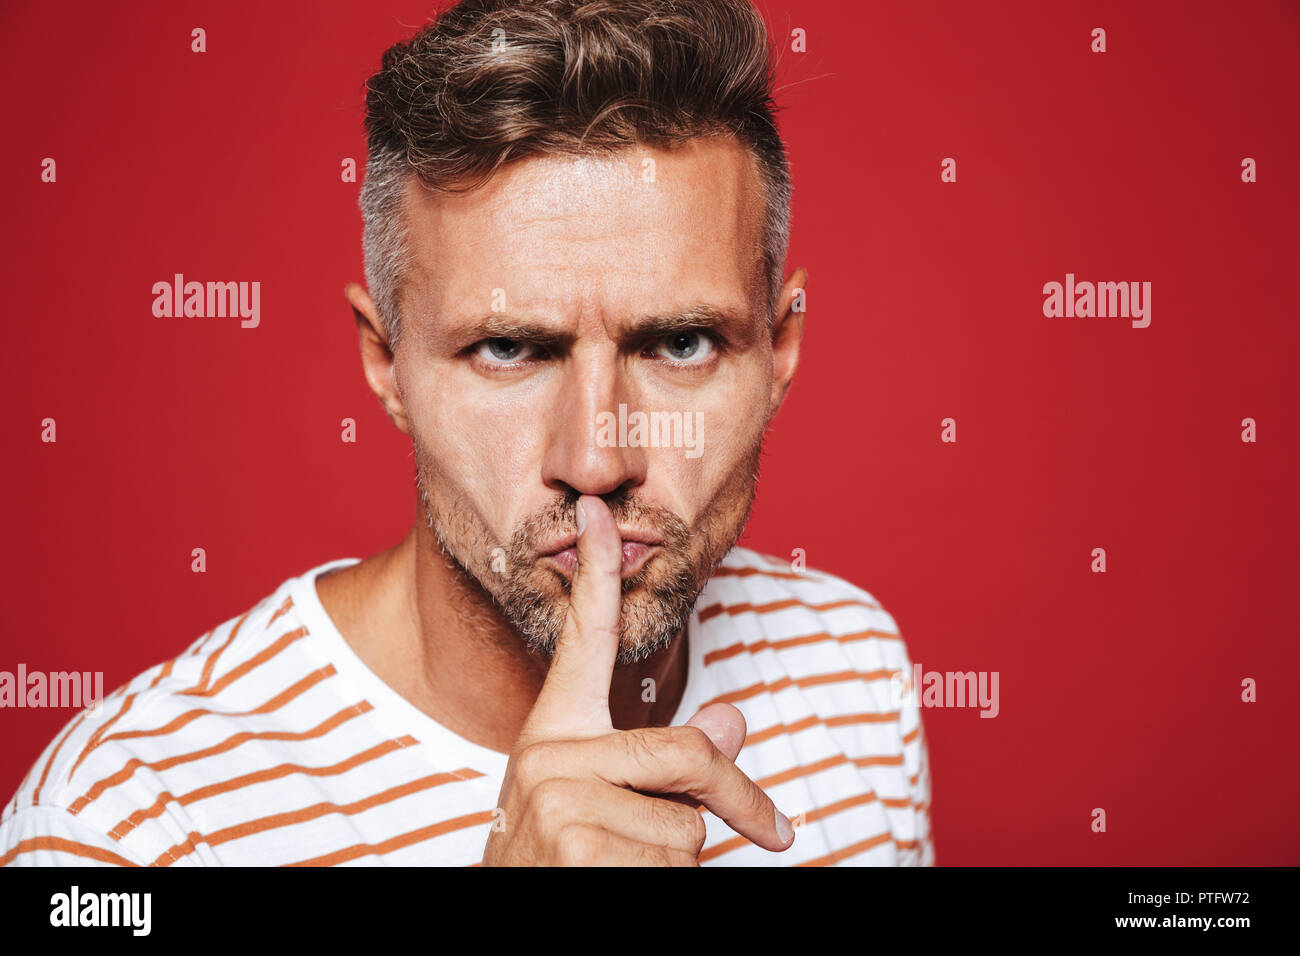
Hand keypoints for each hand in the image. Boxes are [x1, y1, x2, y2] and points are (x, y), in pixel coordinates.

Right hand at [481, 494, 795, 865]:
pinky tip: (618, 887)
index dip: (594, 572)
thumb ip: (668, 760)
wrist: (508, 921)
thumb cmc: (563, 862)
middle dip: (742, 799)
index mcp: (554, 731)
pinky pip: (678, 863)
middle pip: (689, 753)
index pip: (581, 639)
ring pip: (690, 824)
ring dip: (680, 858)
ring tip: (624, 869)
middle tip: (779, 834)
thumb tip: (733, 719)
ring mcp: (559, 800)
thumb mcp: (605, 798)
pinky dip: (669, 886)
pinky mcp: (577, 848)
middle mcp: (549, 754)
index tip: (599, 511)